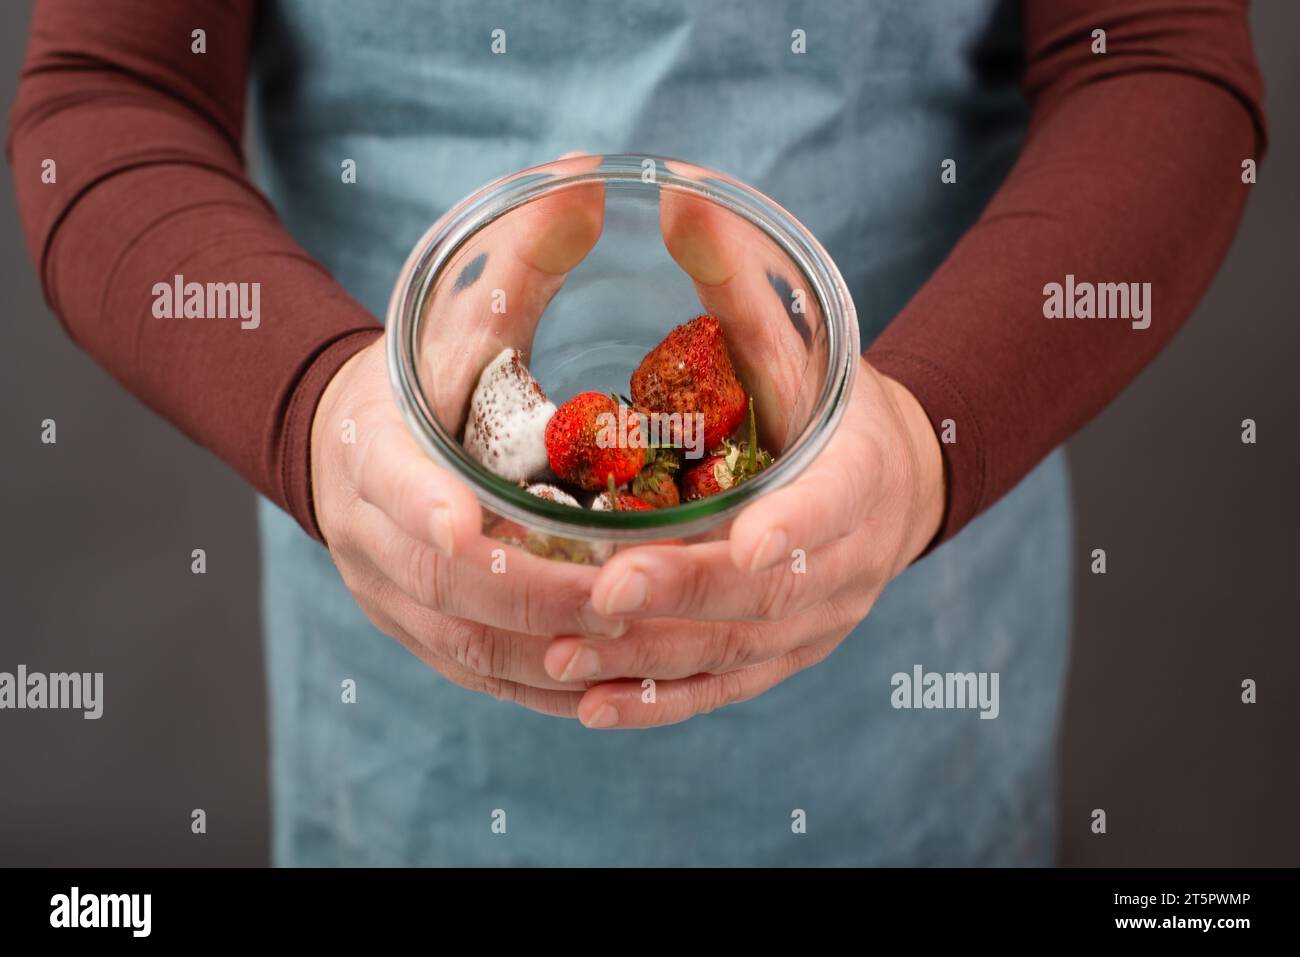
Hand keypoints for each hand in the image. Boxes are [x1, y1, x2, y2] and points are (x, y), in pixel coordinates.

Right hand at [309, 153, 621, 715]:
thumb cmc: (423, 380)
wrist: (356, 446)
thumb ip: (521, 257)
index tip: (468, 521)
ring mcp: (397, 600)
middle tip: (619, 593)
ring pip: (469, 645)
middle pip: (442, 584)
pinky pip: (485, 679)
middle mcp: (375, 537)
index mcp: (374, 452)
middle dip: (533, 592)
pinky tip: (614, 680)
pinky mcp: (428, 639)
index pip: (387, 482)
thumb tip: (590, 173)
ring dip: (550, 649)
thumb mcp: (457, 316)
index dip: (422, 503)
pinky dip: (548, 684)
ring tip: (633, 640)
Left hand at [541, 170, 946, 727]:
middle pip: (766, 595)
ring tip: (568, 655)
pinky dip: (658, 701)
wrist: (885, 479)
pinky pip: (718, 690)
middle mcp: (842, 566)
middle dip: (686, 595)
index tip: (742, 541)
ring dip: (653, 658)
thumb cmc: (827, 403)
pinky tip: (592, 705)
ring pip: (732, 652)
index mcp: (857, 482)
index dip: (790, 529)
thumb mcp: (795, 338)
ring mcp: (810, 624)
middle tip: (605, 594)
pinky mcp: (775, 656)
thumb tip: (671, 189)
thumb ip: (737, 279)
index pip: (830, 510)